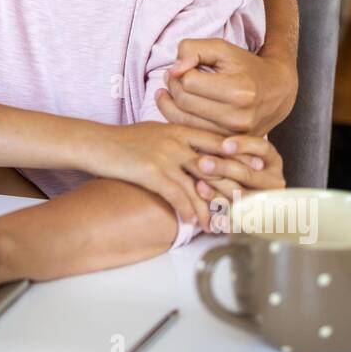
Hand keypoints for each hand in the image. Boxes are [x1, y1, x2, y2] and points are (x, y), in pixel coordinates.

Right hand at [90, 123, 282, 227]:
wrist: (94, 143)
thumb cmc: (121, 141)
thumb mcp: (153, 132)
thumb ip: (175, 140)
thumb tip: (192, 151)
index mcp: (179, 129)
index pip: (217, 142)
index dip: (239, 156)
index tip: (256, 168)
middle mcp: (176, 140)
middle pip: (214, 164)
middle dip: (232, 184)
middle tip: (248, 201)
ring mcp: (164, 155)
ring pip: (198, 184)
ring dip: (210, 206)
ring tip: (220, 221)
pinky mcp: (151, 172)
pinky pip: (177, 195)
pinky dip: (187, 211)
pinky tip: (192, 222)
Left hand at [156, 38, 297, 135]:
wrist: (277, 92)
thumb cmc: (246, 67)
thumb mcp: (223, 49)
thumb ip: (194, 50)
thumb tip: (173, 71)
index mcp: (240, 92)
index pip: (189, 82)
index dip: (180, 71)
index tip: (183, 67)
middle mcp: (237, 118)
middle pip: (184, 101)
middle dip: (173, 86)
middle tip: (172, 76)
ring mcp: (232, 136)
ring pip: (182, 120)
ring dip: (169, 103)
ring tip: (171, 89)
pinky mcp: (226, 144)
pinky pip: (190, 132)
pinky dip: (178, 118)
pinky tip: (177, 105)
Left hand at [191, 131, 284, 222]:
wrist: (244, 201)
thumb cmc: (231, 165)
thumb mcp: (235, 153)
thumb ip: (225, 145)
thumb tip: (204, 134)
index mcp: (271, 159)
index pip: (261, 148)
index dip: (243, 146)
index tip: (224, 144)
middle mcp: (273, 180)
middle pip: (248, 173)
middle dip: (223, 167)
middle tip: (202, 163)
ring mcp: (265, 200)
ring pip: (241, 194)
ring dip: (218, 189)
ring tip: (199, 184)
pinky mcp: (254, 218)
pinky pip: (235, 213)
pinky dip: (219, 208)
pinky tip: (206, 205)